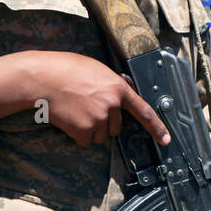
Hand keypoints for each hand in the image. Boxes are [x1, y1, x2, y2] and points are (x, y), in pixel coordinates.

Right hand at [0, 50, 169, 147]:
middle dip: (104, 123)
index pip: (143, 111)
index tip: (166, 140)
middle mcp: (112, 105)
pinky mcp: (84, 130)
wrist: (45, 78)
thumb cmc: (68, 69)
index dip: (157, 127)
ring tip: (76, 111)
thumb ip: (113, 85)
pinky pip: (86, 141)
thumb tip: (122, 95)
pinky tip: (70, 119)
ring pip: (101, 136)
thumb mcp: (98, 70)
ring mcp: (98, 118)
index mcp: (119, 88)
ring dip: (90, 129)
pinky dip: (78, 135)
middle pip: (116, 128)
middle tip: (86, 108)